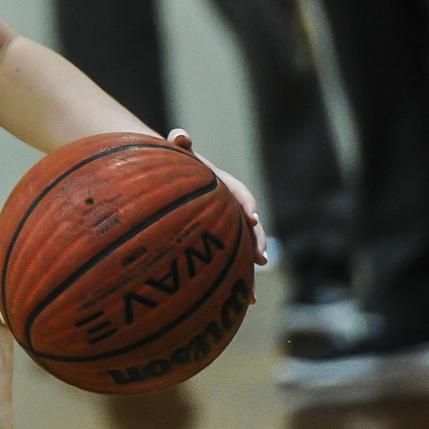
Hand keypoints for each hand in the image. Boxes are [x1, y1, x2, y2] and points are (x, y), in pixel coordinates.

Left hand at [166, 129, 268, 265]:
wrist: (168, 172)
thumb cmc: (172, 163)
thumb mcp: (176, 153)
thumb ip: (179, 142)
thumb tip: (180, 135)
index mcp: (222, 182)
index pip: (239, 192)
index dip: (247, 204)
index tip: (252, 218)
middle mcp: (228, 202)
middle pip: (248, 221)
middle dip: (257, 238)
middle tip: (260, 256)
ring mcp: (225, 218)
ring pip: (244, 239)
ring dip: (251, 256)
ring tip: (257, 274)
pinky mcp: (218, 232)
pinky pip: (231, 251)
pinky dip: (237, 268)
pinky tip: (244, 293)